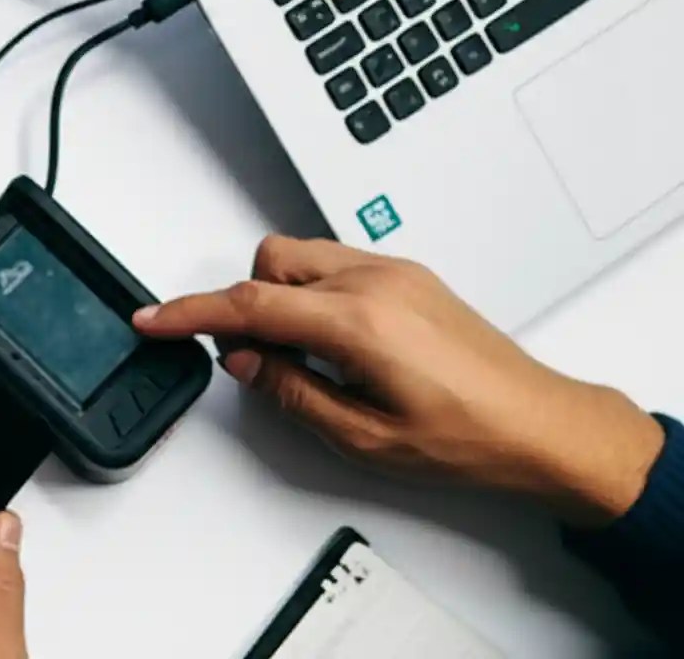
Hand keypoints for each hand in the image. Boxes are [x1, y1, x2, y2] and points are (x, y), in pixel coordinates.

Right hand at [134, 236, 663, 527]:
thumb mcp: (363, 437)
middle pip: (269, 262)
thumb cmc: (469, 436)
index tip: (153, 318)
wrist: (540, 424)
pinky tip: (332, 341)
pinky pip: (335, 264)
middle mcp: (374, 282)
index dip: (190, 312)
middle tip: (252, 359)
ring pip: (299, 256)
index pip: (249, 304)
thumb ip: (291, 392)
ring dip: (279, 295)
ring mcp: (394, 272)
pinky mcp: (408, 275)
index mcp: (358, 321)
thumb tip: (245, 361)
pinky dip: (312, 292)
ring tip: (300, 356)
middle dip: (243, 303)